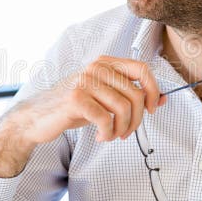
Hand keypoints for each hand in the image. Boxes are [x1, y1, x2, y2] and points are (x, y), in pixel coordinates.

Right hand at [0, 56, 165, 176]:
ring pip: (124, 108)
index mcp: (105, 63)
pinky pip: (106, 119)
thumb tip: (164, 99)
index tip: (152, 109)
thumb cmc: (74, 108)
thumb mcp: (105, 99)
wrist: (38, 118)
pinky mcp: (76, 98)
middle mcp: (96, 68)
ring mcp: (85, 81)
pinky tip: (101, 137)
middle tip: (126, 132)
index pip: (143, 69)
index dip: (153, 90)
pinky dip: (108, 133)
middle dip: (137, 119)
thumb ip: (131, 96)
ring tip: (113, 135)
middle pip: (136, 94)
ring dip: (123, 128)